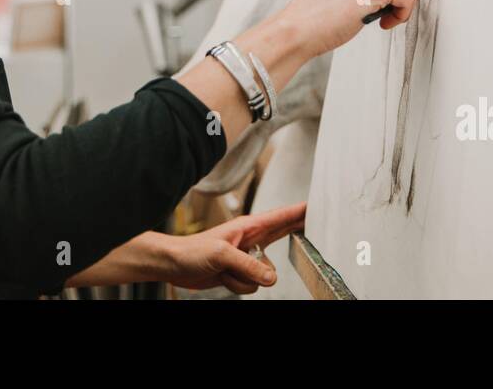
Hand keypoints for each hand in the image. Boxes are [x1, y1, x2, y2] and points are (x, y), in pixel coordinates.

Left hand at [162, 203, 306, 294]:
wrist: (175, 265)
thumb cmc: (192, 251)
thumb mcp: (222, 255)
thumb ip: (249, 265)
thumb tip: (272, 278)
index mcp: (249, 227)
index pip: (281, 217)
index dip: (299, 212)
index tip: (316, 207)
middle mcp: (251, 240)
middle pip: (283, 236)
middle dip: (295, 234)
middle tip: (317, 226)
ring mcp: (247, 257)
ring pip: (266, 273)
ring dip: (247, 277)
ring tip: (226, 270)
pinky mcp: (241, 272)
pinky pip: (253, 285)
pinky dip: (239, 285)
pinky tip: (224, 277)